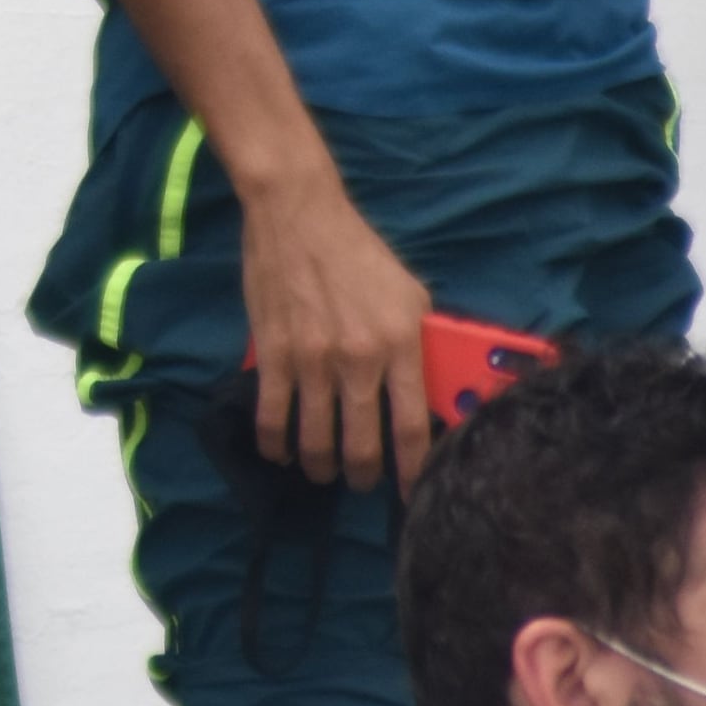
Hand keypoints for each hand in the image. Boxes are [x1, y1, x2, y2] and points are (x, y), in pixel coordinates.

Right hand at [240, 162, 435, 488]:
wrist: (299, 215)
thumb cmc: (361, 253)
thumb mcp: (410, 294)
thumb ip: (422, 343)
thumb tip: (433, 389)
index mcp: (400, 344)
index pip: (411, 427)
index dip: (412, 469)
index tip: (412, 489)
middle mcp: (358, 359)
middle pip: (362, 444)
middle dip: (364, 475)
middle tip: (364, 480)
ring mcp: (311, 359)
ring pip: (316, 439)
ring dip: (321, 466)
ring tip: (324, 470)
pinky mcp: (272, 353)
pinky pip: (272, 415)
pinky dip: (276, 443)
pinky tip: (282, 453)